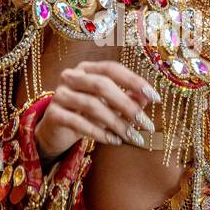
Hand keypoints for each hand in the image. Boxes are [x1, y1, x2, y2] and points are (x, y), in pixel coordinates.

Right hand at [35, 60, 159, 160]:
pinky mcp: (53, 114)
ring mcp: (60, 94)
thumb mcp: (108, 105)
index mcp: (86, 68)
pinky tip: (114, 141)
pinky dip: (99, 132)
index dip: (134, 81)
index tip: (156, 97)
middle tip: (146, 123)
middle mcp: (71, 76)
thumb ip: (126, 98)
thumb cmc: (85, 113)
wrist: (55, 129)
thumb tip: (147, 99)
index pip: (112, 69)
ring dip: (116, 122)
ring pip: (92, 105)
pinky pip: (78, 122)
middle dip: (127, 105)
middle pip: (102, 85)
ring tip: (132, 136)